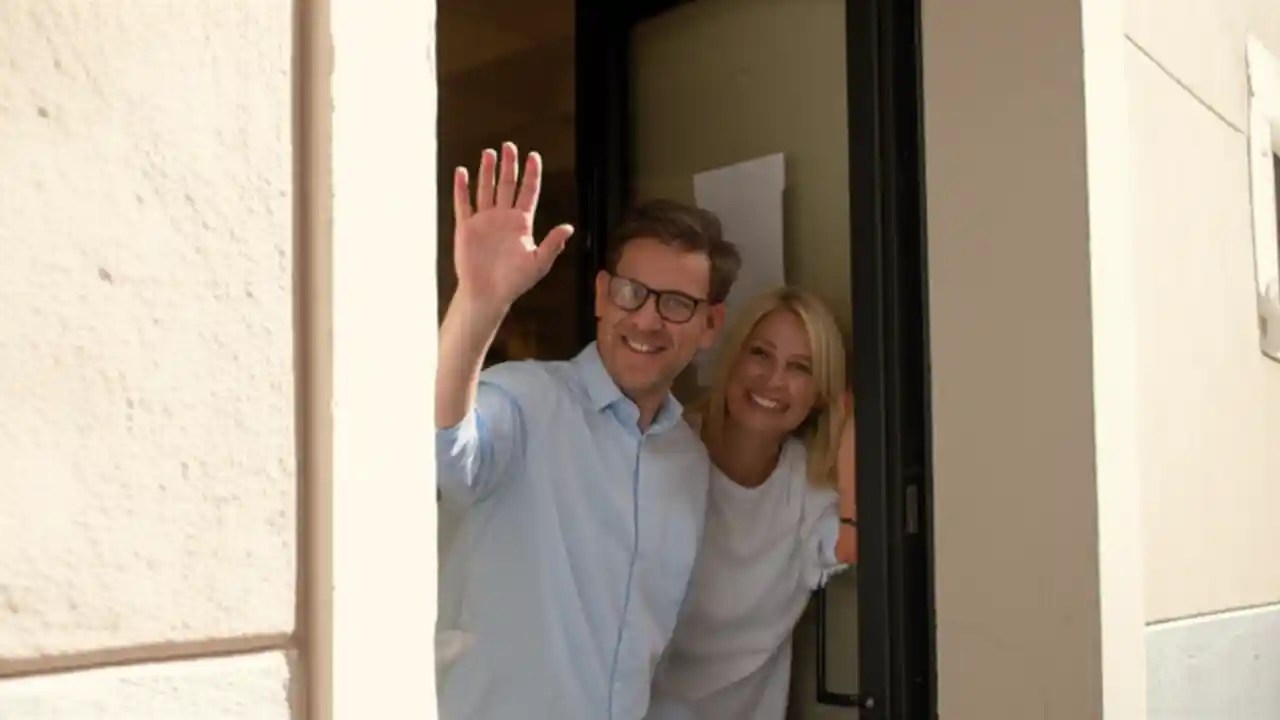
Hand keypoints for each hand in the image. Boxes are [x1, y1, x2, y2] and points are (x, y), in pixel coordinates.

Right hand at [451, 143, 573, 308]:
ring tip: (489, 153)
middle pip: (507, 185)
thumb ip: (552, 244)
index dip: (532, 174)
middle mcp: (503, 217)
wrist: (488, 294)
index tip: (534, 156)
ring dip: (487, 171)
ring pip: (486, 189)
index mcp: (521, 223)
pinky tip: (462, 173)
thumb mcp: (539, 263)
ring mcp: (484, 221)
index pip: (528, 192)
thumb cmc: (514, 281)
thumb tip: (569, 227)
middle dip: (509, 165)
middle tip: (509, 146)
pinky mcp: (466, 228)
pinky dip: (462, 188)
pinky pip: (463, 204)